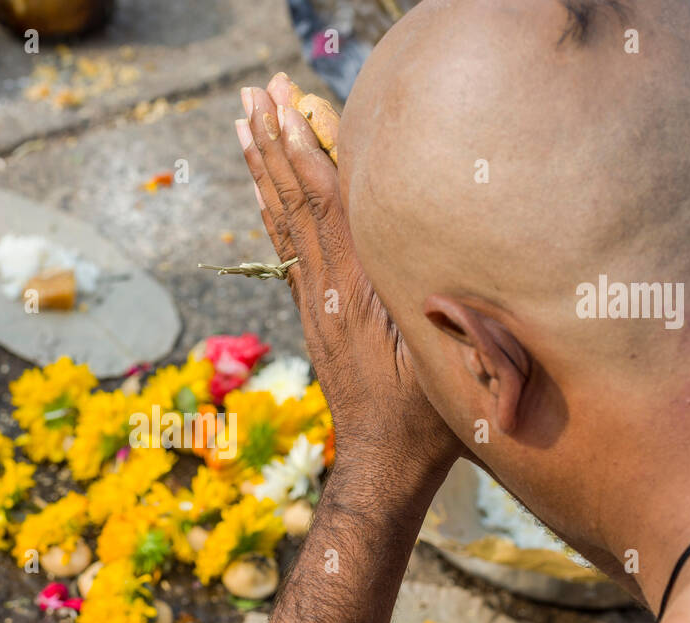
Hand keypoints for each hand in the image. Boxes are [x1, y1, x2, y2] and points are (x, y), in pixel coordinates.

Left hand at [237, 75, 461, 475]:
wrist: (382, 464)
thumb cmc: (428, 418)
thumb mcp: (448, 361)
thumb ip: (441, 307)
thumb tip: (437, 246)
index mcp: (359, 292)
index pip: (325, 206)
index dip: (303, 151)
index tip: (283, 104)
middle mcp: (327, 290)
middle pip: (294, 201)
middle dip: (271, 141)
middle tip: (251, 91)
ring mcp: (315, 303)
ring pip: (282, 222)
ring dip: (263, 167)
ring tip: (241, 120)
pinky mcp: (313, 316)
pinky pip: (285, 250)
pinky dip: (272, 209)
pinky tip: (264, 184)